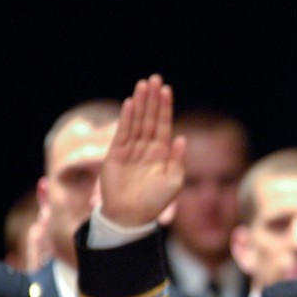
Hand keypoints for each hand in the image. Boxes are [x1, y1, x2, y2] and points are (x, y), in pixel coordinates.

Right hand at [99, 74, 186, 226]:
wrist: (131, 217)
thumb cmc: (155, 202)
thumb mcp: (174, 181)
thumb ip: (178, 160)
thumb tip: (182, 137)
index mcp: (161, 153)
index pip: (163, 124)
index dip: (165, 107)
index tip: (166, 89)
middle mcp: (146, 148)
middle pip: (150, 118)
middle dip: (152, 99)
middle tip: (154, 78)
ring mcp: (130, 150)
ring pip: (136, 122)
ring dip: (140, 103)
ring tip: (142, 85)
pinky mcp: (115, 155)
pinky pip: (122, 133)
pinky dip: (126, 119)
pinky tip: (131, 104)